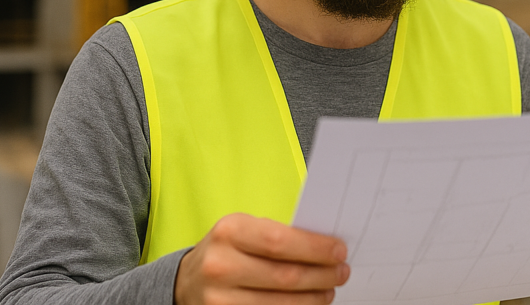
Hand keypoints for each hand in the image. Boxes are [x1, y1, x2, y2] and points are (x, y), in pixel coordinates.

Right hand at [174, 213, 350, 304]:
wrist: (188, 280)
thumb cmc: (227, 250)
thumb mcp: (244, 231)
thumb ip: (278, 236)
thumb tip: (325, 247)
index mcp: (230, 232)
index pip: (280, 242)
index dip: (314, 249)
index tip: (339, 251)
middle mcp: (220, 265)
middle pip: (284, 276)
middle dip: (321, 275)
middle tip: (341, 272)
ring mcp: (219, 299)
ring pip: (280, 304)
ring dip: (312, 299)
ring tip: (329, 290)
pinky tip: (308, 304)